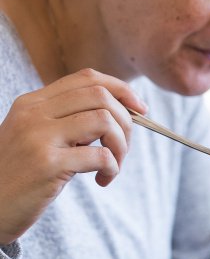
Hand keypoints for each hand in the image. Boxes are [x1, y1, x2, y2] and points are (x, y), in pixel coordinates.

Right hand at [0, 69, 146, 244]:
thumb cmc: (19, 176)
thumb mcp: (36, 138)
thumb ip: (68, 121)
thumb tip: (124, 113)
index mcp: (32, 103)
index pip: (87, 78)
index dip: (122, 89)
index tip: (141, 109)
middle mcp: (33, 114)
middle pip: (101, 96)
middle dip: (126, 121)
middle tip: (122, 149)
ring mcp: (38, 137)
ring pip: (104, 121)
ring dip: (120, 145)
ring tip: (113, 166)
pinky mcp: (46, 164)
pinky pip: (100, 155)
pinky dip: (112, 167)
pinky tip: (103, 180)